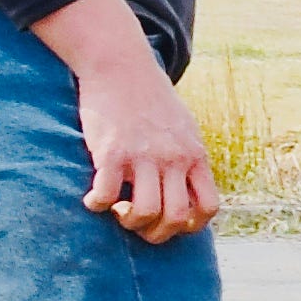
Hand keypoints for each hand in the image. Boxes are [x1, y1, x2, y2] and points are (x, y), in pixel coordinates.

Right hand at [27, 0, 214, 242]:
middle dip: (157, 233)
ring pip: (145, 212)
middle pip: (176, 217)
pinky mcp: (111, 152)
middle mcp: (173, 159)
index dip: (191, 225)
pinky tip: (92, 198)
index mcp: (194, 156)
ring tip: (117, 210)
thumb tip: (188, 190)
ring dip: (128, 222)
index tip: (170, 223)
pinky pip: (105, 195)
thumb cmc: (151, 101)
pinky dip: (96, 205)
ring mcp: (143, 156)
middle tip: (138, 223)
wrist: (123, 67)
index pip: (208, 207)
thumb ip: (187, 158)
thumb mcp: (184, 128)